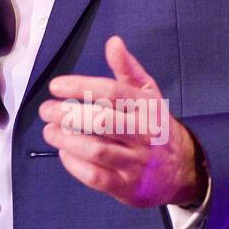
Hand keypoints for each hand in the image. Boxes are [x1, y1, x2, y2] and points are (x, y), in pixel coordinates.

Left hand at [37, 35, 206, 208]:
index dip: (80, 87)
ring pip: (97, 150)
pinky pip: (96, 177)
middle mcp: (142, 134)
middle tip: (46, 110)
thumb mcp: (148, 95)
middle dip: (68, 114)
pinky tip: (64, 153)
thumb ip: (128, 69)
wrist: (183, 171)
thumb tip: (113, 42)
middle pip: (102, 122)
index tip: (55, 86)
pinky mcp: (127, 186)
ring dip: (66, 140)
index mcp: (146, 108)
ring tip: (49, 131)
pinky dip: (74, 165)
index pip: (111, 93)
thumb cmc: (156, 126)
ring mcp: (135, 162)